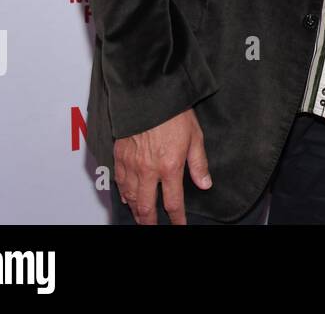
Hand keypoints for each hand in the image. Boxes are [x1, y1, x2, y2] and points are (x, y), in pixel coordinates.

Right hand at [113, 108, 210, 224]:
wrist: (149, 95)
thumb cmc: (174, 113)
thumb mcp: (195, 137)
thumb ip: (199, 163)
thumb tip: (205, 184)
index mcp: (169, 166)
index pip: (173, 202)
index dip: (177, 218)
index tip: (179, 225)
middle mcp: (148, 170)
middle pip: (147, 206)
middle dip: (150, 221)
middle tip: (153, 228)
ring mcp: (131, 164)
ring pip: (131, 197)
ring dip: (136, 210)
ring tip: (141, 217)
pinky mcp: (119, 155)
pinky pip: (119, 181)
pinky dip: (124, 193)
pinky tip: (127, 197)